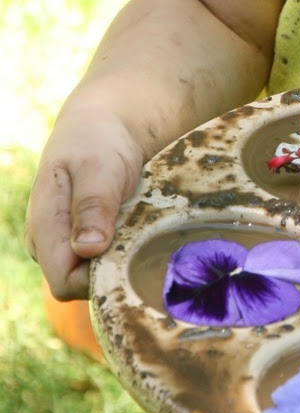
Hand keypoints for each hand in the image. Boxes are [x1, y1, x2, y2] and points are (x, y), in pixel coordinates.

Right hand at [25, 107, 145, 299]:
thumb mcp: (99, 166)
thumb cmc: (98, 141)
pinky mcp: (82, 243)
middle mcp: (49, 244)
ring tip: (139, 227)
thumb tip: (87, 248)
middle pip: (80, 285)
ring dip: (120, 259)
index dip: (98, 277)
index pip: (65, 282)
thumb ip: (93, 204)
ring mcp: (64, 245)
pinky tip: (138, 231)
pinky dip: (123, 252)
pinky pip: (103, 262)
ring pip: (93, 276)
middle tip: (141, 235)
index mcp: (44, 227)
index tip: (130, 251)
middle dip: (112, 270)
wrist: (102, 127)